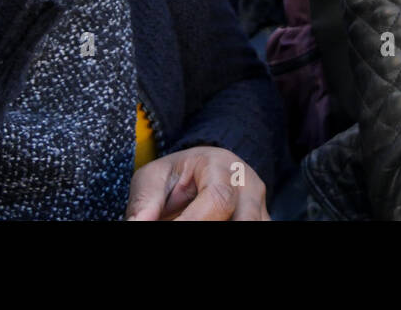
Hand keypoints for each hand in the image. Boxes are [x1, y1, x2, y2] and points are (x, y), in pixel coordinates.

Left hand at [126, 147, 267, 220]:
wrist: (203, 171)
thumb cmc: (177, 175)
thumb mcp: (154, 178)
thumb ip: (145, 201)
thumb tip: (136, 224)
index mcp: (221, 166)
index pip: (217, 199)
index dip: (192, 222)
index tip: (168, 228)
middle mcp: (249, 185)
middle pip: (243, 219)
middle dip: (209, 227)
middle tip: (176, 225)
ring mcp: (261, 207)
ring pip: (254, 225)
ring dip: (222, 233)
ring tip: (190, 221)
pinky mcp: (264, 221)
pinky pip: (258, 229)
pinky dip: (235, 234)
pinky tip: (210, 225)